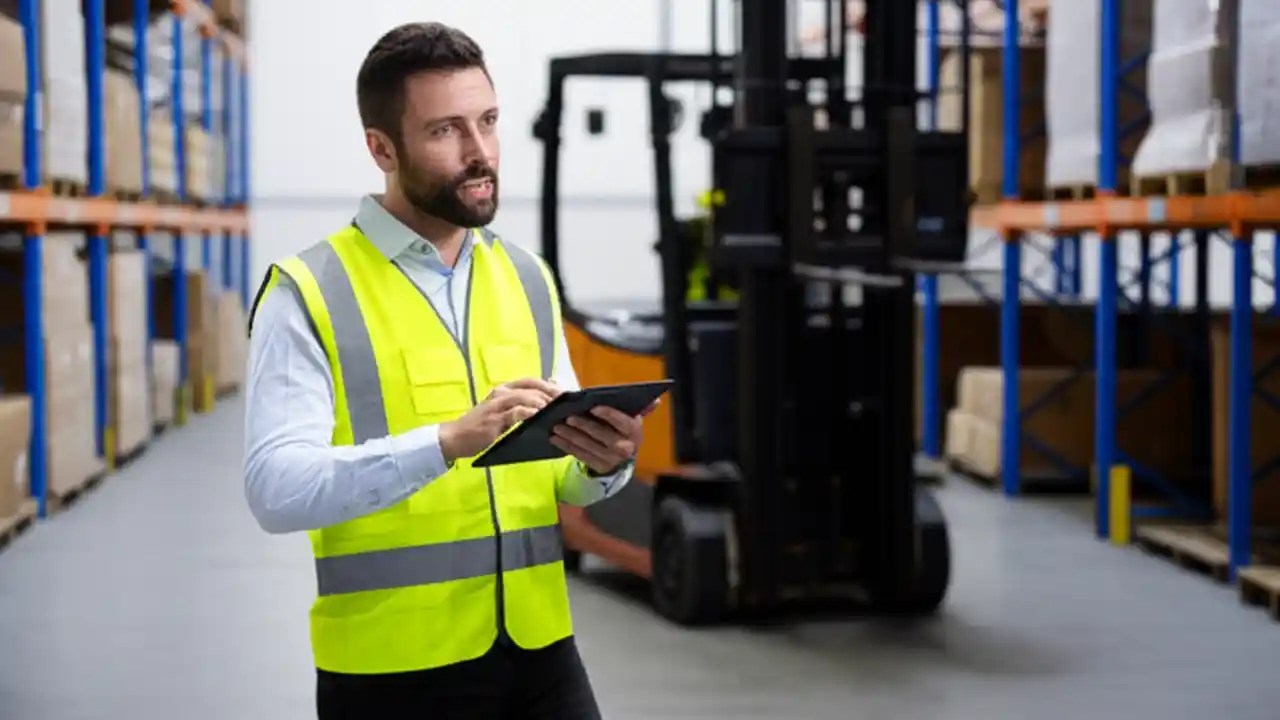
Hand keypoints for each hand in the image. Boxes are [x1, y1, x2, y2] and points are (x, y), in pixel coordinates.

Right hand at [440, 378, 561, 460]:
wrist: (456, 437)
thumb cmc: (481, 427)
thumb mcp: (503, 412)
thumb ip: (521, 404)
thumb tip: (545, 398)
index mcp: (504, 389)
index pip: (532, 381)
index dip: (549, 385)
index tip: (566, 394)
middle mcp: (501, 392)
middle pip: (532, 386)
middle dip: (551, 393)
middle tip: (566, 403)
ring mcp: (497, 404)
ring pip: (526, 397)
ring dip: (543, 403)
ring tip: (556, 410)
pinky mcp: (495, 418)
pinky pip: (517, 412)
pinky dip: (530, 413)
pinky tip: (540, 417)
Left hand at [550, 398, 659, 474]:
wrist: (621, 454)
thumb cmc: (621, 427)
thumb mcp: (630, 416)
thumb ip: (639, 407)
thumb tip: (656, 400)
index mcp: (635, 432)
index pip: (625, 423)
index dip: (610, 415)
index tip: (594, 407)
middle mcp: (626, 448)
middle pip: (604, 436)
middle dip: (585, 426)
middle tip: (569, 417)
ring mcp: (612, 460)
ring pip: (589, 446)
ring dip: (571, 437)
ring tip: (557, 427)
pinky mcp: (599, 467)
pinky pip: (581, 456)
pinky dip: (567, 446)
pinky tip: (555, 438)